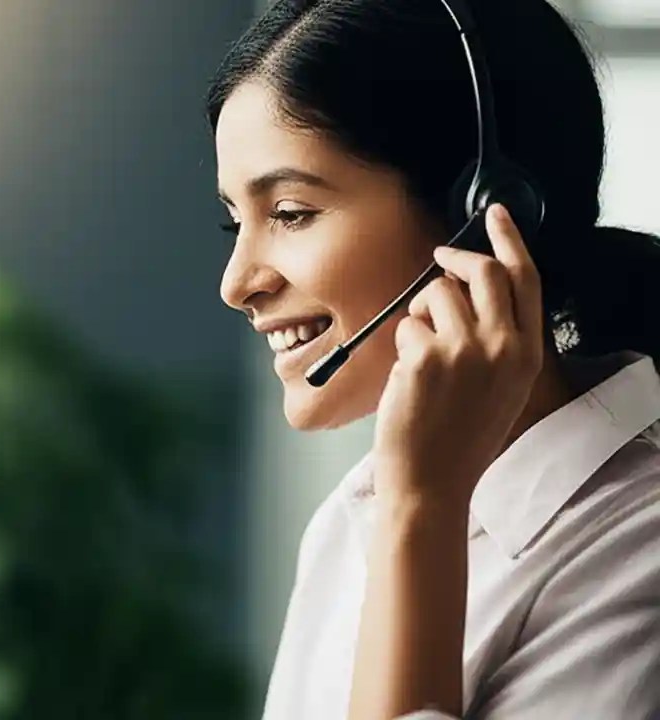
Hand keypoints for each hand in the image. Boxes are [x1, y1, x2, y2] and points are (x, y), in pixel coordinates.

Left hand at [372, 203, 545, 506]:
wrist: (432, 481)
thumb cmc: (457, 435)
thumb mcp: (499, 386)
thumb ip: (495, 339)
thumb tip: (465, 290)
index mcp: (527, 353)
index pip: (525, 279)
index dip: (509, 241)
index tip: (495, 214)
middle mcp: (504, 347)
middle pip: (483, 272)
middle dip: (455, 257)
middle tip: (437, 258)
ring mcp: (466, 350)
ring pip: (435, 294)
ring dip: (419, 314)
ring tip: (418, 356)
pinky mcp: (426, 357)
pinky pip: (405, 325)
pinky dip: (399, 345)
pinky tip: (407, 379)